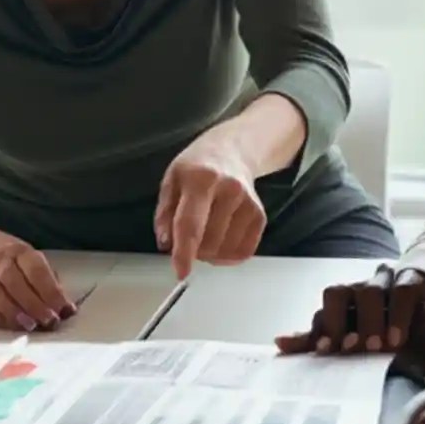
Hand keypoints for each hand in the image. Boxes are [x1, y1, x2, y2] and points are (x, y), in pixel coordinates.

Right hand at [0, 220, 76, 331]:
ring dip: (14, 313)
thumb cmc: (12, 259)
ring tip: (30, 326)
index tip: (63, 310)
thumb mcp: (32, 261)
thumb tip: (67, 310)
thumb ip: (49, 283)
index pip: (36, 270)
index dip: (51, 291)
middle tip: (48, 321)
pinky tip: (10, 326)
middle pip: (14, 282)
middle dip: (33, 304)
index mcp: (20, 251)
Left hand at [154, 130, 266, 279]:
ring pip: (224, 251)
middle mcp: (229, 190)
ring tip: (204, 232)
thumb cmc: (196, 168)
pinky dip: (227, 256)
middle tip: (188, 235)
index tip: (180, 272)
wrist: (232, 151)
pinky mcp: (260, 215)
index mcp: (200, 179)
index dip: (184, 252)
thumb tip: (166, 244)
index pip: (190, 223)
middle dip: (193, 249)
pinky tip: (219, 240)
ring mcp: (248, 203)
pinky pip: (243, 252)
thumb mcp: (171, 180)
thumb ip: (164, 213)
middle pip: (208, 242)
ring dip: (209, 253)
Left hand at [275, 264, 424, 355]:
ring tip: (376, 348)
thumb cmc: (380, 334)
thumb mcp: (350, 340)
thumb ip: (318, 341)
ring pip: (369, 291)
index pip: (323, 308)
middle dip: (341, 321)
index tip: (326, 351)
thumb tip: (279, 343)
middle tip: (350, 349)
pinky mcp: (412, 282)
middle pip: (339, 293)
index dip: (323, 328)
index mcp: (341, 300)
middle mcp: (358, 287)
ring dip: (370, 320)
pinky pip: (403, 292)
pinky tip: (397, 339)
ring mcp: (385, 282)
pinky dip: (398, 315)